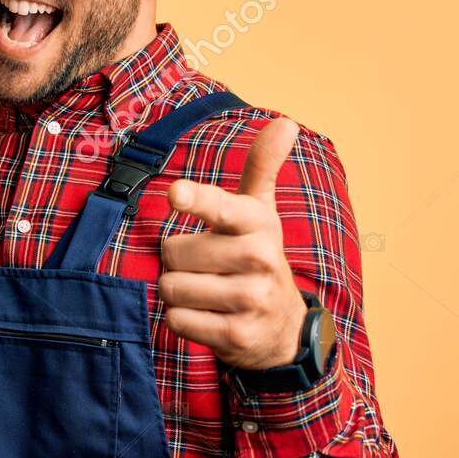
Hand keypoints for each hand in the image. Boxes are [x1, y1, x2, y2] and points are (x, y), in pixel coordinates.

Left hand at [158, 117, 306, 369]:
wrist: (283, 328)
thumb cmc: (258, 257)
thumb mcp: (260, 213)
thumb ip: (262, 167)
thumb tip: (286, 122)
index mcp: (257, 223)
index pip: (221, 207)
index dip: (196, 200)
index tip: (176, 193)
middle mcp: (259, 259)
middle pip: (175, 252)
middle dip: (176, 260)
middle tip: (202, 265)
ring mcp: (250, 299)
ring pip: (172, 287)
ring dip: (177, 291)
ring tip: (204, 291)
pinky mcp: (237, 335)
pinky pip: (178, 320)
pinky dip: (182, 319)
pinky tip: (206, 316)